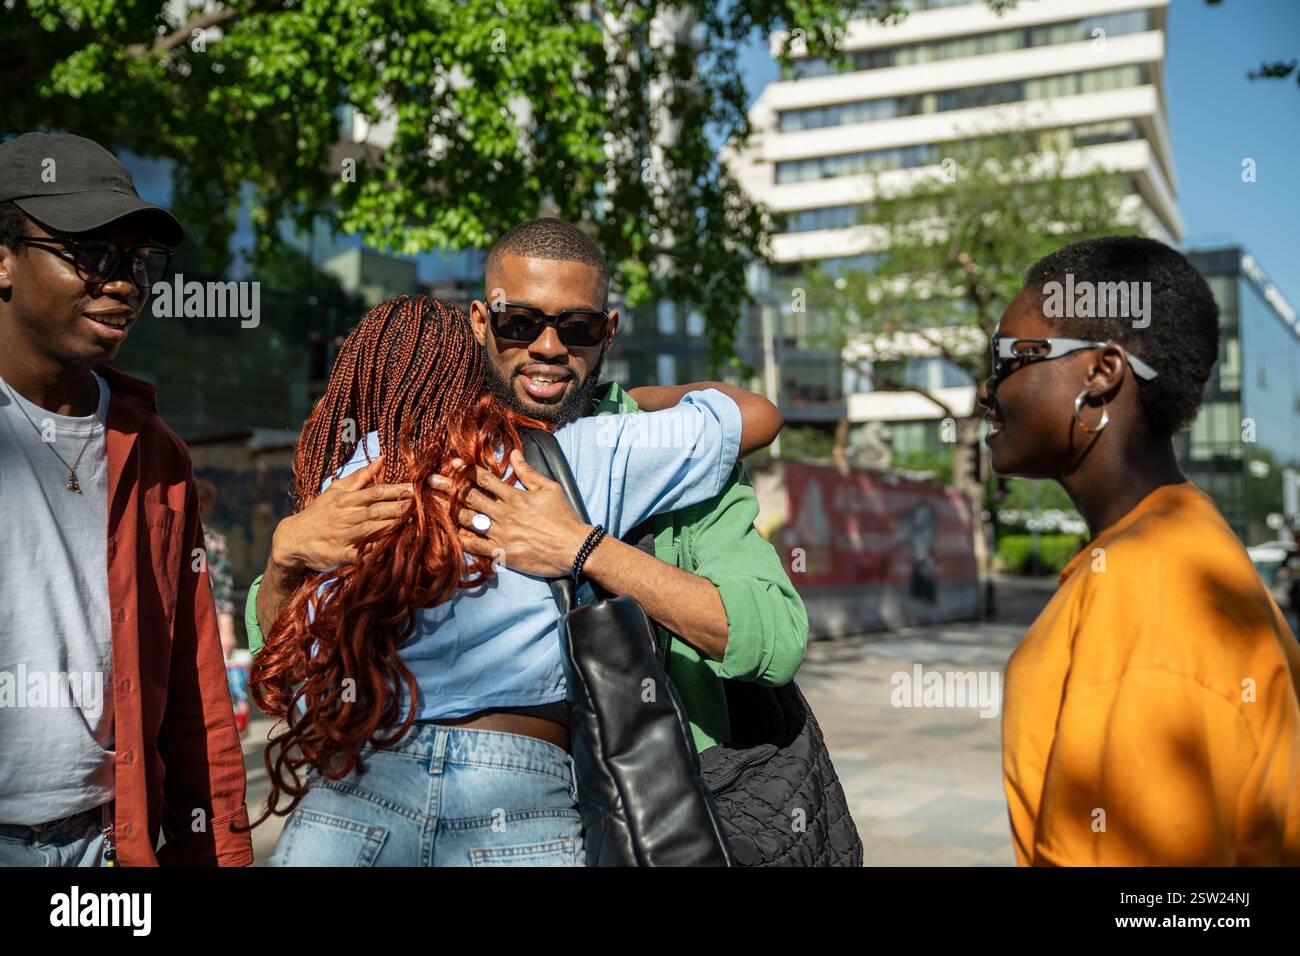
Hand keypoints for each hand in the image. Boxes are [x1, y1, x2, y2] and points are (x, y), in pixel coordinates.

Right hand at [270, 457, 413, 572]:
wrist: (292, 539)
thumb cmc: (319, 513)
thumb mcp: (335, 492)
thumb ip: (360, 477)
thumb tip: (381, 459)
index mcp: (346, 500)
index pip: (374, 492)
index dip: (395, 490)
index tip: (414, 488)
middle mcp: (345, 516)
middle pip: (376, 510)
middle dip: (398, 507)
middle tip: (419, 505)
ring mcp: (342, 536)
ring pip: (370, 529)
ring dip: (390, 526)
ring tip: (411, 523)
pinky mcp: (340, 555)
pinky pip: (360, 554)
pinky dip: (374, 552)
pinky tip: (390, 550)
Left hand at [428, 449, 592, 577]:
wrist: (575, 548)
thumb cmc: (564, 517)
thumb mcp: (550, 488)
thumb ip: (528, 471)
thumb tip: (513, 453)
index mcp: (515, 496)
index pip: (484, 479)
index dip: (466, 470)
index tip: (450, 464)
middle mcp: (504, 514)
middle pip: (470, 497)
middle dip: (448, 487)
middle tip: (430, 481)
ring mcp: (502, 534)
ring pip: (469, 520)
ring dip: (451, 512)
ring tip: (433, 505)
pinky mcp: (503, 553)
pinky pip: (476, 547)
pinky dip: (463, 540)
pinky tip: (451, 535)